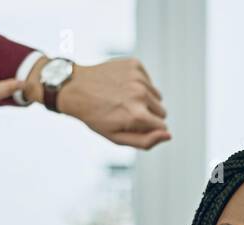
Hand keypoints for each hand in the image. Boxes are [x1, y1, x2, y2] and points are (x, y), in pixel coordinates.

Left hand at [35, 57, 170, 149]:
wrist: (75, 88)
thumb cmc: (95, 117)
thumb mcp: (116, 138)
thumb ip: (145, 141)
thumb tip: (169, 136)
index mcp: (137, 116)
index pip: (163, 128)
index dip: (149, 130)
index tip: (133, 126)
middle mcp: (141, 95)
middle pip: (162, 112)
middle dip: (148, 115)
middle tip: (125, 113)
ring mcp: (138, 77)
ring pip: (157, 96)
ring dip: (144, 100)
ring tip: (123, 100)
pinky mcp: (135, 64)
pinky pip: (148, 81)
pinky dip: (139, 85)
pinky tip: (121, 87)